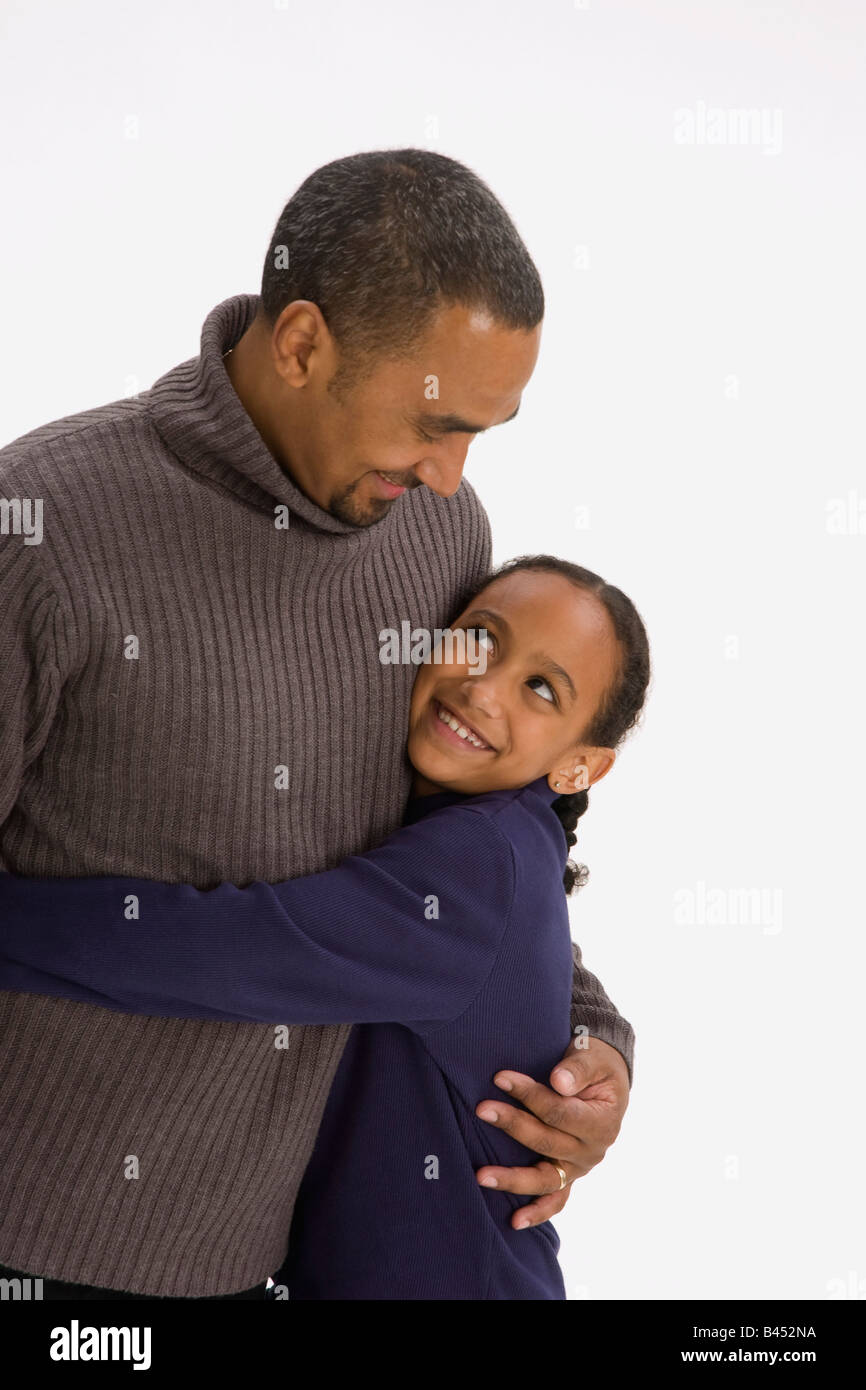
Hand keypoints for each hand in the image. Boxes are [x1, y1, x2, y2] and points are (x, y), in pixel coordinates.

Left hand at [474, 1035, 629, 1228]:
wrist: (604, 1079)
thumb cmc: (595, 1064)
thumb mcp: (594, 1057)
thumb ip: (578, 1068)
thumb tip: (558, 1082)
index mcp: (602, 1122)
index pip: (560, 1112)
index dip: (530, 1095)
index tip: (499, 1077)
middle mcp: (592, 1151)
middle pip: (547, 1142)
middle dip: (513, 1125)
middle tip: (482, 1109)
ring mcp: (579, 1168)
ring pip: (545, 1179)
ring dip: (513, 1178)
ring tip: (481, 1175)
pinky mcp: (568, 1176)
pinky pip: (555, 1200)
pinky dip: (537, 1212)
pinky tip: (514, 1221)